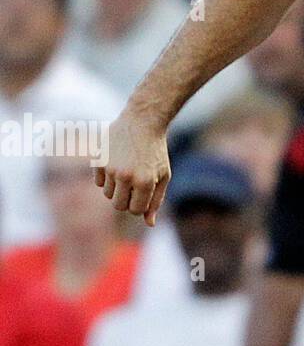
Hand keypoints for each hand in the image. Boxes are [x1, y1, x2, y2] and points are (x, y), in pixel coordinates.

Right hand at [93, 106, 170, 225]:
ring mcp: (109, 168)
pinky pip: (98, 182)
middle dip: (126, 201)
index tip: (144, 194)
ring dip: (116, 189)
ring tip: (127, 172)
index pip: (135, 210)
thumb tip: (149, 223)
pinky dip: (106, 178)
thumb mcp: (162, 176)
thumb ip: (156, 201)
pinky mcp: (98, 160)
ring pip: (107, 194)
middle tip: (134, 187)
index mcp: (144, 182)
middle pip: (118, 206)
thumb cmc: (155, 152)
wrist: (142, 122)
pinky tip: (116, 164)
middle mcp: (125, 176)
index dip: (140, 205)